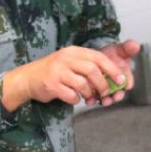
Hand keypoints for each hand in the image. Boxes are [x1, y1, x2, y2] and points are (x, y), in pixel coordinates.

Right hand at [0, 46, 126, 110]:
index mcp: (74, 51)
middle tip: (105, 93)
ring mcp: (58, 71)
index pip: (98, 57)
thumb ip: (88, 67)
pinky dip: (76, 99)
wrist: (28, 78)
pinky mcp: (52, 84)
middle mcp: (66, 58)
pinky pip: (71, 95)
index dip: (112, 69)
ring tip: (88, 96)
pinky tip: (74, 98)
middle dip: (103, 84)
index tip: (121, 80)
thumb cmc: (54, 72)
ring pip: (83, 83)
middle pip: (92, 70)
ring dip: (89, 93)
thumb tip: (111, 78)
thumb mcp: (71, 62)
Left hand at [94, 39, 139, 105]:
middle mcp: (116, 85)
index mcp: (125, 76)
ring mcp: (106, 89)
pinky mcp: (95, 91)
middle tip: (112, 98)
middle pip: (118, 93)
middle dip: (115, 97)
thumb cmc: (112, 54)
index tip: (126, 86)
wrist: (97, 56)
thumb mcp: (120, 49)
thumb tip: (136, 45)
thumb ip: (128, 48)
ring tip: (101, 101)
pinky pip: (94, 98)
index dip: (127, 84)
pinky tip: (89, 100)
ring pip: (107, 97)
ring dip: (104, 100)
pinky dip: (92, 100)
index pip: (128, 82)